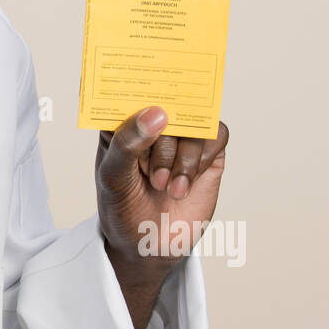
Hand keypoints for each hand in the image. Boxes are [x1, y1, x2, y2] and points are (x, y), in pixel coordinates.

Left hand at [94, 107, 228, 328]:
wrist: (146, 246)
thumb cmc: (121, 207)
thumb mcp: (113, 177)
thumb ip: (128, 144)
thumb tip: (158, 113)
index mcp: (123, 121)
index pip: (134, 88)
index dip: (143, 83)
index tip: (148, 91)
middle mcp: (154, 123)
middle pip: (170, 103)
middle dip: (164, 142)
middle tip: (154, 177)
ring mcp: (183, 137)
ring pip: (196, 121)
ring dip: (184, 156)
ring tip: (168, 188)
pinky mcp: (207, 154)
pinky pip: (216, 135)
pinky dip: (202, 158)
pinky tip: (186, 184)